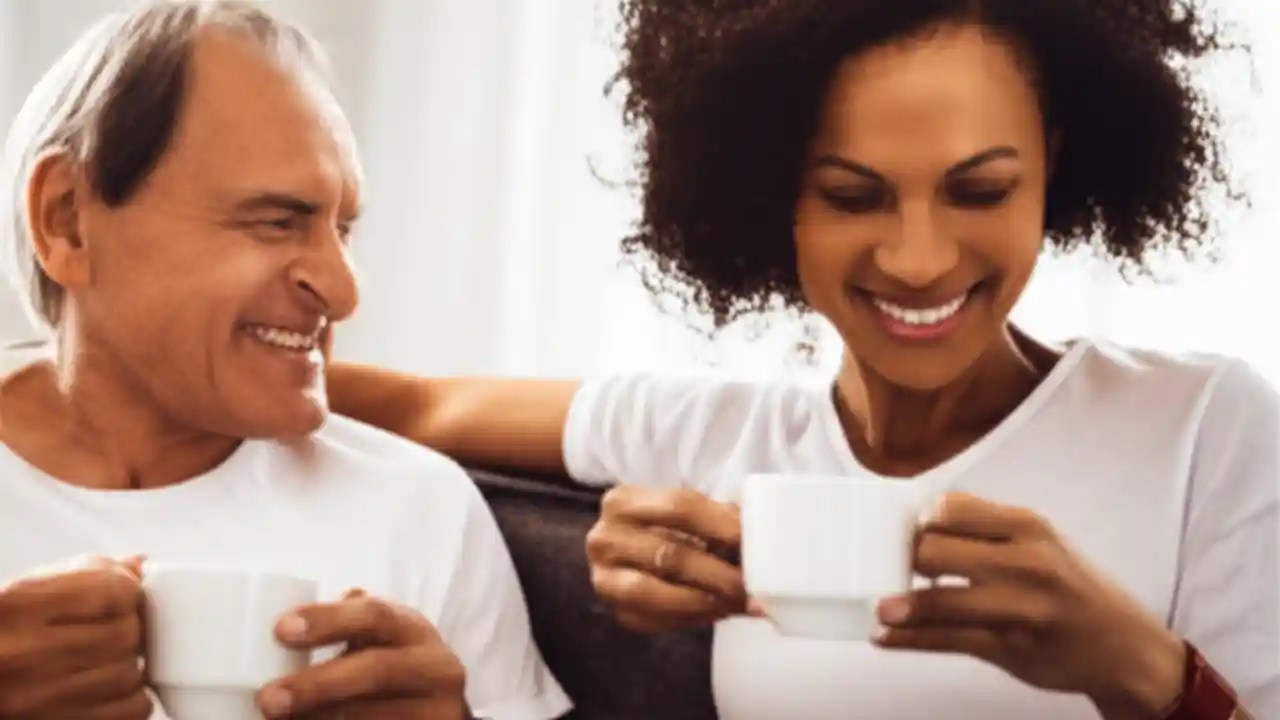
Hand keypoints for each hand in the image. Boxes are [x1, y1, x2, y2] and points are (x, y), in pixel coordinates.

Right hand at [0, 555, 150, 719]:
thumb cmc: (5, 632)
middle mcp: (24, 655)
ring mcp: (39, 699)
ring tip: (105, 658)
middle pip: (125, 633)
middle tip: (113, 629)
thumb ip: (86, 574)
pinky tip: (108, 686)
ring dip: (128, 663)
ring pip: (130, 674)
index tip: (121, 596)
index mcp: (17, 606)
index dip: (127, 591)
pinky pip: (132, 710)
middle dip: (128, 627)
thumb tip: (140, 567)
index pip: (114, 591)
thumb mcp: (29, 592)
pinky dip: (131, 697)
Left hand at [257, 589, 465, 718]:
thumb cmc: (396, 670)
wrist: (439, 712)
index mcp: (415, 631)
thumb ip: (350, 626)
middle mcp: (435, 668)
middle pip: (375, 671)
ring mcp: (439, 710)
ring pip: (375, 716)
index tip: (282, 630)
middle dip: (318, 685)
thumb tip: (288, 622)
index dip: (328, 620)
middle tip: (269, 699)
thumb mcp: (384, 641)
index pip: (374, 615)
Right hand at [586, 484, 746, 632]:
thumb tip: (759, 535)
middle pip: (668, 555)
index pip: (677, 507)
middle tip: (752, 584)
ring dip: (704, 601)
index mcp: (622, 502)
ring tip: (739, 603)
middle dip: (717, 573)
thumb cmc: (671, 527)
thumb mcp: (690, 510)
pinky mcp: (618, 613)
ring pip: (655, 593)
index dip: (719, 525)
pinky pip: (657, 620)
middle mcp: (604, 540)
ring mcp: (606, 580)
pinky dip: (694, 618)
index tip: (751, 541)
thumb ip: (720, 518)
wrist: (636, 550)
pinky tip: (720, 611)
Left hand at [874, 493, 1185, 718]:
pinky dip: (907, 640)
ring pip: (940, 601)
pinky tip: (885, 636)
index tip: (908, 530)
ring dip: (899, 606)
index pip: (951, 508)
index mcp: (1028, 526)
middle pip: (936, 551)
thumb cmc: (1070, 586)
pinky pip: (946, 641)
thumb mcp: (1039, 541)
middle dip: (906, 559)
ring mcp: (1018, 609)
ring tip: (879, 607)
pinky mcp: (1009, 648)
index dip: (920, 519)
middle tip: (893, 566)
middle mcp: (1024, 563)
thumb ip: (986, 528)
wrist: (1123, 645)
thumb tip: (919, 519)